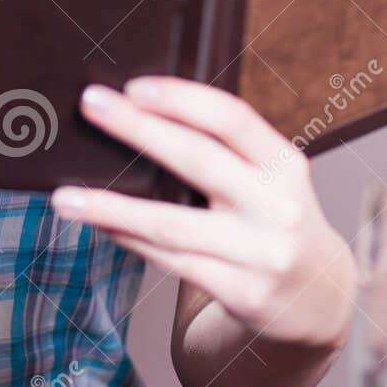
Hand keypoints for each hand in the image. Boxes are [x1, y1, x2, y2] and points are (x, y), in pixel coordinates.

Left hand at [50, 76, 357, 354]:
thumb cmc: (276, 222)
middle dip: (137, 129)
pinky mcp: (242, 294)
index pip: (232, 119)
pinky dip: (130, 241)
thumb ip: (227, 154)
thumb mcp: (272, 181)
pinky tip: (99, 228)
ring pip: (171, 224)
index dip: (182, 98)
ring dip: (111, 207)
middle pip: (197, 160)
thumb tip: (142, 117)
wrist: (321, 299)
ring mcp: (261, 254)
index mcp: (286, 165)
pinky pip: (171, 261)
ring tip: (65, 197)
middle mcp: (278, 207)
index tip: (134, 87)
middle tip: (91, 104)